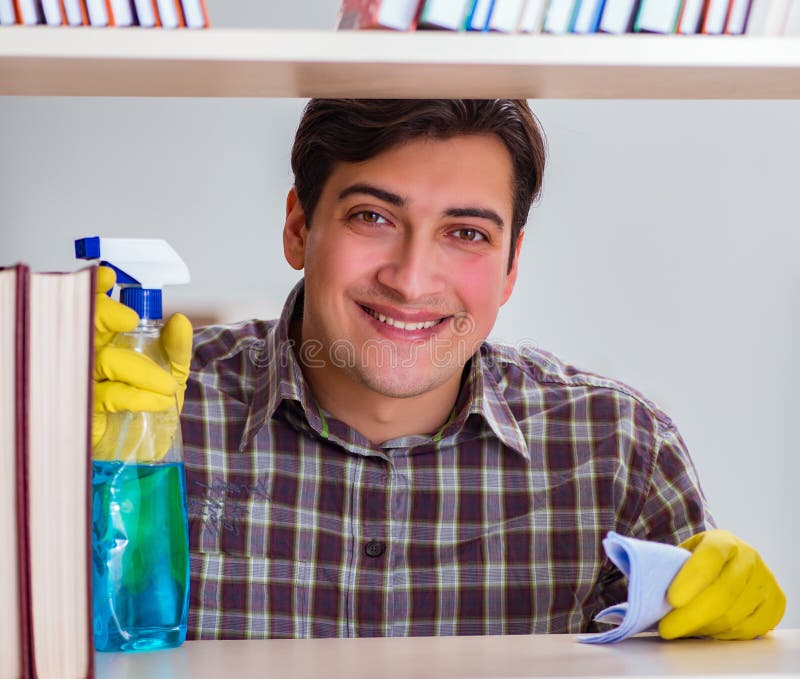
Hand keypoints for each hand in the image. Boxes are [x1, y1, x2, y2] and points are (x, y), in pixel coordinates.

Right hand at [93, 265, 192, 460]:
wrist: (146, 448)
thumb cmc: (150, 404)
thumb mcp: (172, 372)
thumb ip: (176, 347)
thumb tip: (180, 320)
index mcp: (106, 342)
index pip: (92, 309)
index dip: (95, 290)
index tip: (107, 277)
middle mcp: (89, 357)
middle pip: (84, 325)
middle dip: (104, 314)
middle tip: (130, 320)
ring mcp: (83, 382)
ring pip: (100, 359)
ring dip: (139, 368)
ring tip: (168, 385)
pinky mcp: (84, 411)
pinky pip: (107, 395)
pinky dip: (138, 394)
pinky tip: (160, 399)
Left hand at [659, 529, 785, 639]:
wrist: (730, 561)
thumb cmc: (698, 560)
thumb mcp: (683, 553)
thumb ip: (669, 567)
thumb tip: (643, 585)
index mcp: (723, 541)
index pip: (709, 559)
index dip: (691, 580)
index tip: (671, 599)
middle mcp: (749, 558)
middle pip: (723, 593)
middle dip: (691, 616)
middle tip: (667, 629)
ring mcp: (766, 581)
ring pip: (734, 616)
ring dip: (704, 628)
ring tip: (683, 628)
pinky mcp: (776, 603)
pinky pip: (749, 630)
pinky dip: (723, 635)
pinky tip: (706, 630)